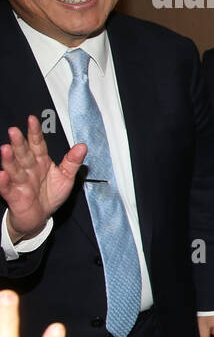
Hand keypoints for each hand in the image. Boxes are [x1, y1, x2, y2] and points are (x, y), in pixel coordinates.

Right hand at [0, 116, 85, 242]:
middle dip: (19, 143)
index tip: (32, 120)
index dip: (35, 133)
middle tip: (14, 131)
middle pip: (23, 154)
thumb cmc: (50, 194)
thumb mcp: (66, 177)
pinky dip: (3, 183)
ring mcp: (19, 182)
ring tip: (5, 149)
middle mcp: (28, 169)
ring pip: (13, 169)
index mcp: (41, 162)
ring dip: (8, 160)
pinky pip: (7, 189)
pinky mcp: (14, 196)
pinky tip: (2, 176)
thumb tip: (83, 146)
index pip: (37, 145)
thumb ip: (73, 161)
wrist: (41, 217)